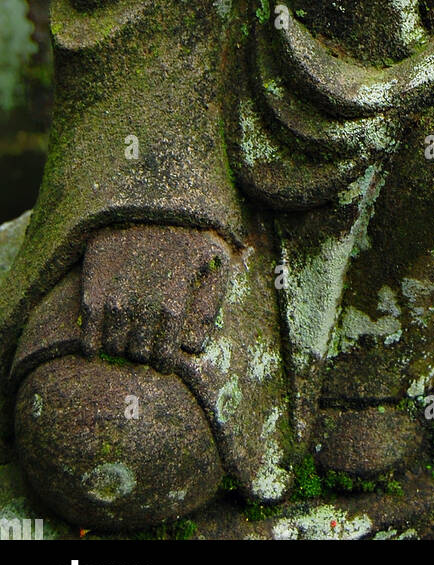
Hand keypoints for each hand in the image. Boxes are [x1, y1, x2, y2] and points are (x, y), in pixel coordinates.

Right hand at [80, 225, 232, 371]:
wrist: (150, 201)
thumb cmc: (188, 233)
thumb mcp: (214, 261)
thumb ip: (210, 304)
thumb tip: (195, 345)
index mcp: (173, 301)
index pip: (165, 353)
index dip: (163, 362)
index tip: (162, 363)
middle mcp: (142, 303)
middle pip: (138, 351)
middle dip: (142, 353)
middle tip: (144, 347)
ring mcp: (115, 295)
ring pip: (113, 344)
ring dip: (119, 348)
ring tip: (125, 341)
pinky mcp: (93, 283)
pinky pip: (88, 328)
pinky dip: (89, 344)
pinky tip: (94, 347)